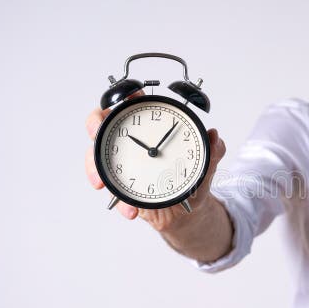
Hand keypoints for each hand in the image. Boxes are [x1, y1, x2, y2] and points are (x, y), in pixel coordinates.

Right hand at [85, 95, 226, 222]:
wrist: (185, 212)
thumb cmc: (192, 181)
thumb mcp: (206, 165)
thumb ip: (213, 150)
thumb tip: (215, 135)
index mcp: (151, 128)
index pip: (133, 104)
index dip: (124, 95)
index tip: (127, 98)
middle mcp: (131, 141)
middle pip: (102, 123)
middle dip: (94, 125)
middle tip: (96, 134)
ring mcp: (120, 162)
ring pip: (96, 157)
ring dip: (95, 169)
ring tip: (103, 184)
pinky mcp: (118, 185)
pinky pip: (110, 189)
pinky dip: (117, 201)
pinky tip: (131, 210)